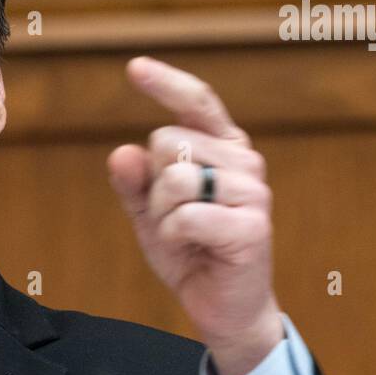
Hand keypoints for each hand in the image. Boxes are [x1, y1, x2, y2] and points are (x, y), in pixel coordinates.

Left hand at [107, 57, 282, 374]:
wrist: (224, 307)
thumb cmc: (191, 251)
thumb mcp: (150, 213)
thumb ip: (134, 182)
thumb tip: (122, 152)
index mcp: (222, 147)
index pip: (196, 103)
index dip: (166, 83)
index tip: (134, 67)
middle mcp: (243, 159)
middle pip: (166, 143)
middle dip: (153, 185)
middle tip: (176, 218)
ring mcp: (253, 190)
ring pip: (174, 179)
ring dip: (163, 214)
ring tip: (188, 235)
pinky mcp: (252, 226)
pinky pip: (184, 216)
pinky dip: (174, 236)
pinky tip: (195, 249)